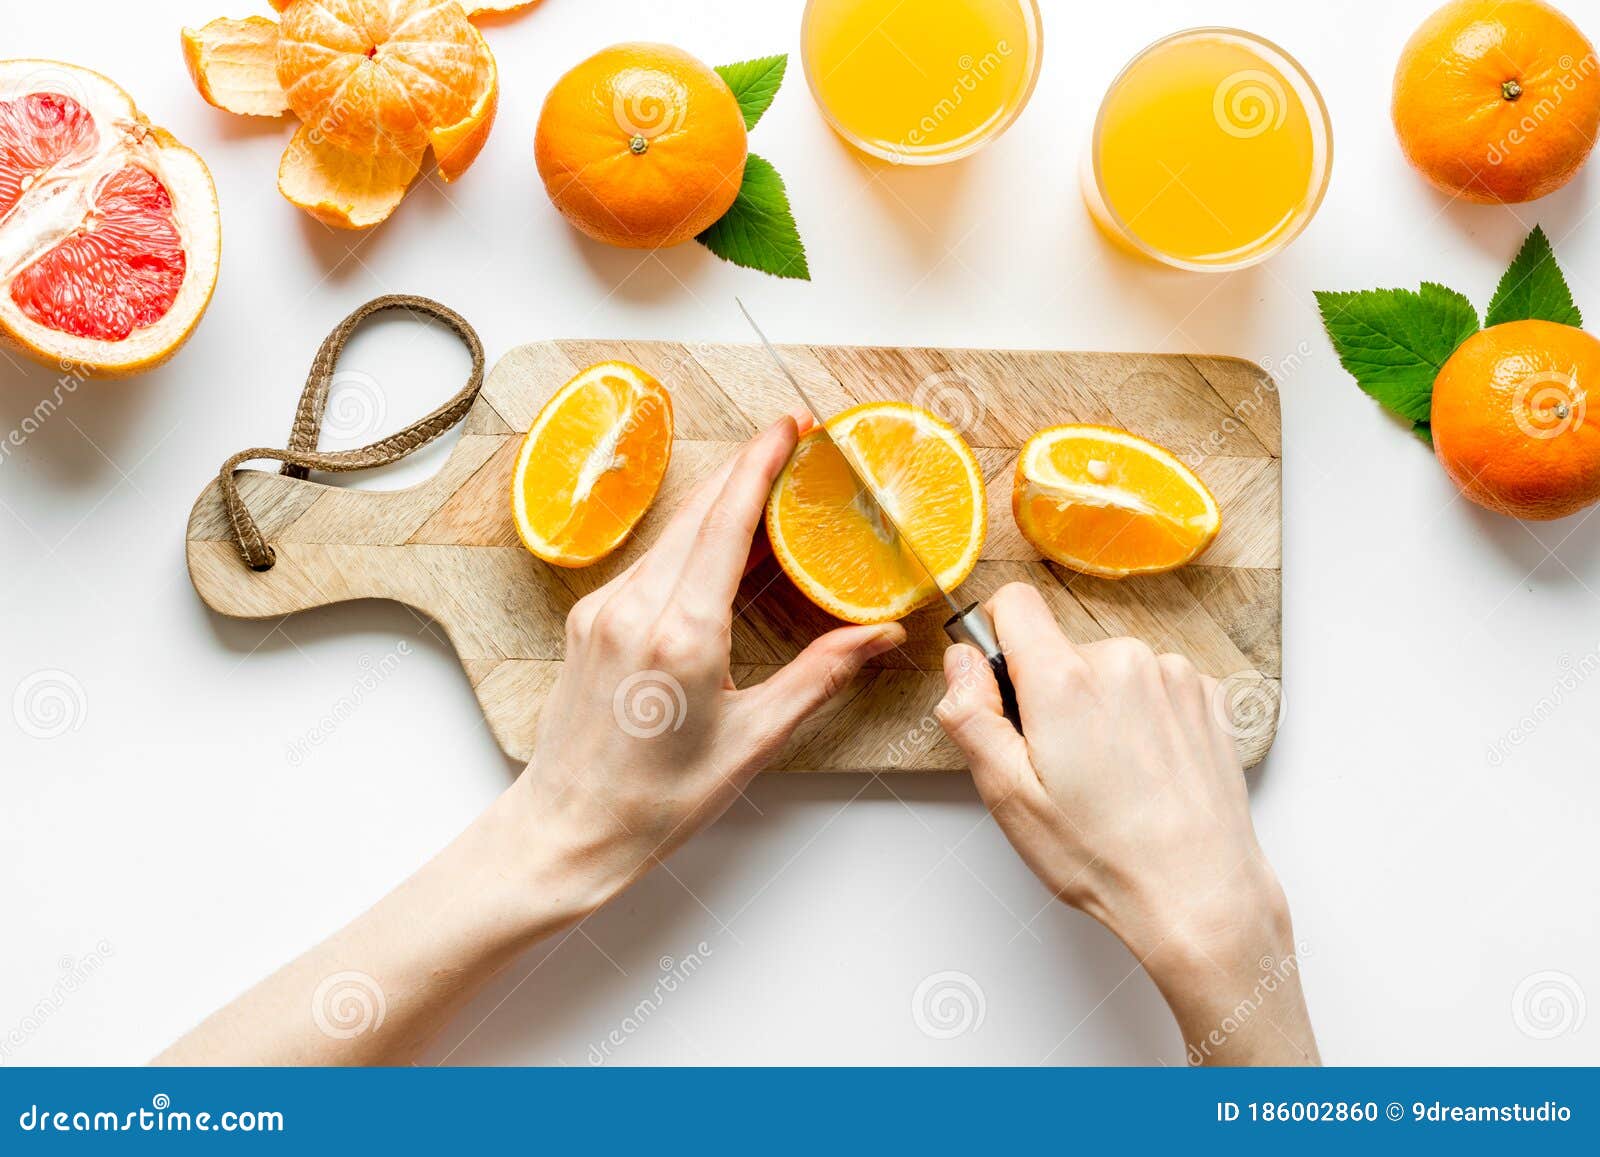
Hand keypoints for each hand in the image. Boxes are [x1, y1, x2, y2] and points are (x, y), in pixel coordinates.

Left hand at [511, 414, 904, 904]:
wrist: (570, 829)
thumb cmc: (658, 799)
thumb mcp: (754, 739)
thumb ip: (821, 675)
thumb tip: (882, 635)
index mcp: (681, 634)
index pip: (727, 522)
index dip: (761, 464)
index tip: (791, 426)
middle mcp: (634, 609)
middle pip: (698, 514)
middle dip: (746, 469)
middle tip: (791, 441)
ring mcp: (604, 611)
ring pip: (671, 535)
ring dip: (717, 503)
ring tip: (765, 487)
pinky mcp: (589, 621)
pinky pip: (648, 562)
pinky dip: (688, 542)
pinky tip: (715, 545)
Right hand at [936, 582, 1315, 1064]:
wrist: (1202, 894)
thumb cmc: (1104, 857)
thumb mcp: (1008, 796)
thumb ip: (970, 714)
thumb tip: (962, 659)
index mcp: (1065, 679)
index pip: (1014, 602)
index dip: (998, 638)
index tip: (1005, 687)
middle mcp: (1123, 660)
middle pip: (1061, 649)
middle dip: (1051, 693)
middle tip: (1062, 766)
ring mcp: (1173, 674)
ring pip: (1109, 669)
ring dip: (1101, 706)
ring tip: (1113, 777)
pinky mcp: (1207, 694)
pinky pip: (1153, 685)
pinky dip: (1143, 716)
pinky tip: (1148, 771)